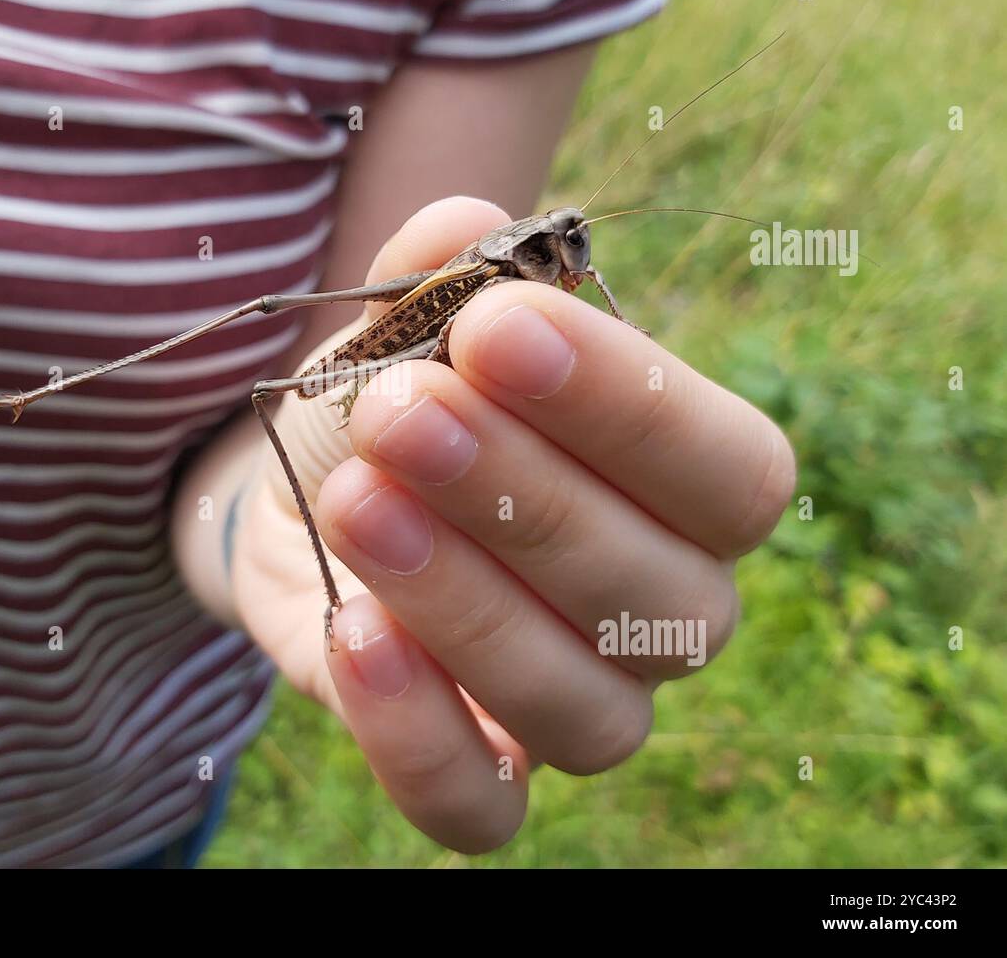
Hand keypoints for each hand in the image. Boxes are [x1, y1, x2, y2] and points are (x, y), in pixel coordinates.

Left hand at [230, 197, 796, 852]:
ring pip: (577, 707)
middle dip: (523, 495)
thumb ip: (445, 270)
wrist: (303, 493)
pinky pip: (477, 807)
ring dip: (464, 598)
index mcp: (685, 495)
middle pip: (658, 598)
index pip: (731, 473)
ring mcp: (568, 707)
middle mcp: (659, 617)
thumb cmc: (397, 398)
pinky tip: (351, 631)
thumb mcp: (411, 324)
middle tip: (403, 406)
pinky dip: (416, 733)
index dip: (630, 405)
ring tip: (357, 500)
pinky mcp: (471, 770)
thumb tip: (471, 225)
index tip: (499, 325)